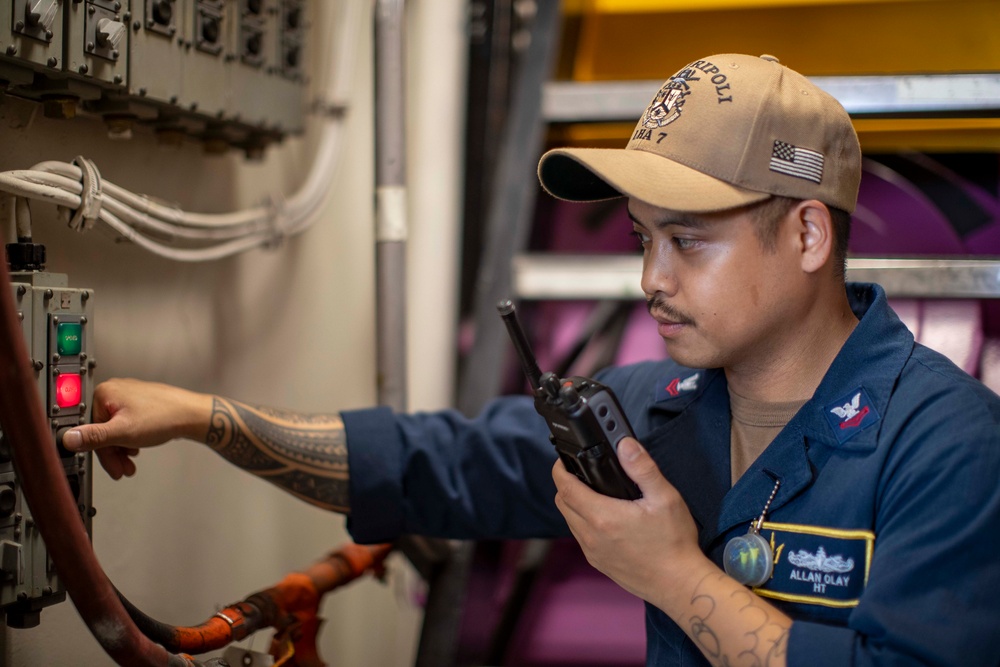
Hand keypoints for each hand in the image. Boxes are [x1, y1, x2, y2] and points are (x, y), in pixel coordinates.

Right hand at [61, 378, 211, 479]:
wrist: (192, 415)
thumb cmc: (164, 417)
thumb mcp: (123, 432)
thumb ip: (94, 437)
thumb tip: (68, 439)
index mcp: (105, 393)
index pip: (88, 428)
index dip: (98, 451)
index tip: (108, 466)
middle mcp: (114, 391)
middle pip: (102, 430)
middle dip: (112, 454)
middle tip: (122, 470)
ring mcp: (128, 397)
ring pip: (115, 430)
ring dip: (121, 450)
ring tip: (130, 464)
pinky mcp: (139, 404)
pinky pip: (126, 426)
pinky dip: (130, 441)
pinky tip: (137, 450)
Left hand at [553, 437, 709, 607]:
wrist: (680, 584)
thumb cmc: (674, 543)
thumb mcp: (665, 498)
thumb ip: (642, 468)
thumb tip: (625, 445)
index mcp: (603, 517)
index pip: (565, 488)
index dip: (560, 470)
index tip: (563, 461)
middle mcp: (591, 536)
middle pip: (563, 504)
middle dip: (565, 485)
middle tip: (579, 474)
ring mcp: (593, 552)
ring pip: (569, 521)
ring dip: (573, 505)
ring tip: (592, 493)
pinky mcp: (599, 564)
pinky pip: (580, 538)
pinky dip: (582, 523)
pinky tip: (602, 518)